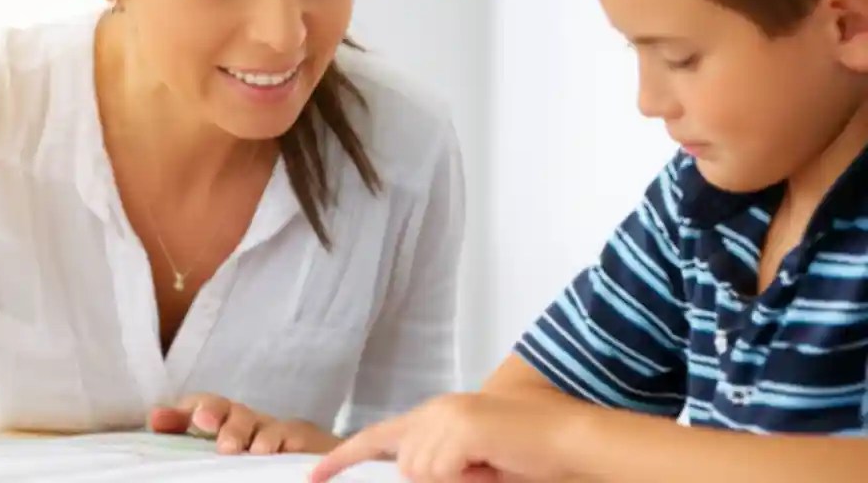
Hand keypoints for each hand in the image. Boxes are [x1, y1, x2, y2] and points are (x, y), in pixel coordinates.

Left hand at [149, 393, 340, 454]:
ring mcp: (273, 428)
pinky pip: (286, 432)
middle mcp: (246, 423)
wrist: (316, 468)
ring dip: (237, 429)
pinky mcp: (300, 436)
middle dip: (211, 410)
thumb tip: (158, 427)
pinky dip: (274, 440)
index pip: (198, 409)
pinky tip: (263, 451)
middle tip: (203, 422)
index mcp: (224, 427)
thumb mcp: (220, 461)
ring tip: (228, 448)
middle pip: (225, 407)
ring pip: (252, 419)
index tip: (158, 421)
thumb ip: (194, 451)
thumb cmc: (259, 466)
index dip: (177, 412)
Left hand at [310, 393, 583, 482]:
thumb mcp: (470, 469)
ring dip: (457, 481)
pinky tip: (492, 465)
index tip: (314, 476)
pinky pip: (441, 473)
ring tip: (490, 468)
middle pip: (406, 468)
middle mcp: (435, 411)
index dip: (343, 458)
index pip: (377, 438)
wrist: (571, 440)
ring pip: (421, 473)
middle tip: (482, 471)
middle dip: (440, 480)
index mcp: (434, 416)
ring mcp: (446, 416)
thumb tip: (411, 476)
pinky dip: (468, 479)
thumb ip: (437, 470)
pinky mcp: (460, 427)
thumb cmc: (528, 459)